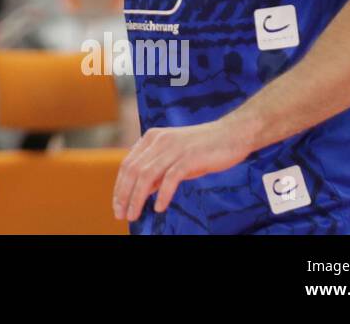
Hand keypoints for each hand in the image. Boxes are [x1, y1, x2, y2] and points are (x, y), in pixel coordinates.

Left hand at [112, 118, 251, 221]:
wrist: (232, 134)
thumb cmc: (203, 149)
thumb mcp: (174, 157)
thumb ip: (157, 170)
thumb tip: (141, 191)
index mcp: (151, 138)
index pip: (127, 164)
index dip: (119, 186)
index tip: (117, 204)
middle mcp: (159, 140)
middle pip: (133, 170)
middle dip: (123, 194)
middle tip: (120, 214)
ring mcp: (174, 148)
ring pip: (147, 176)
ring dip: (137, 198)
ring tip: (133, 215)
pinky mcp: (189, 157)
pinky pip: (170, 178)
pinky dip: (163, 194)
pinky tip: (158, 207)